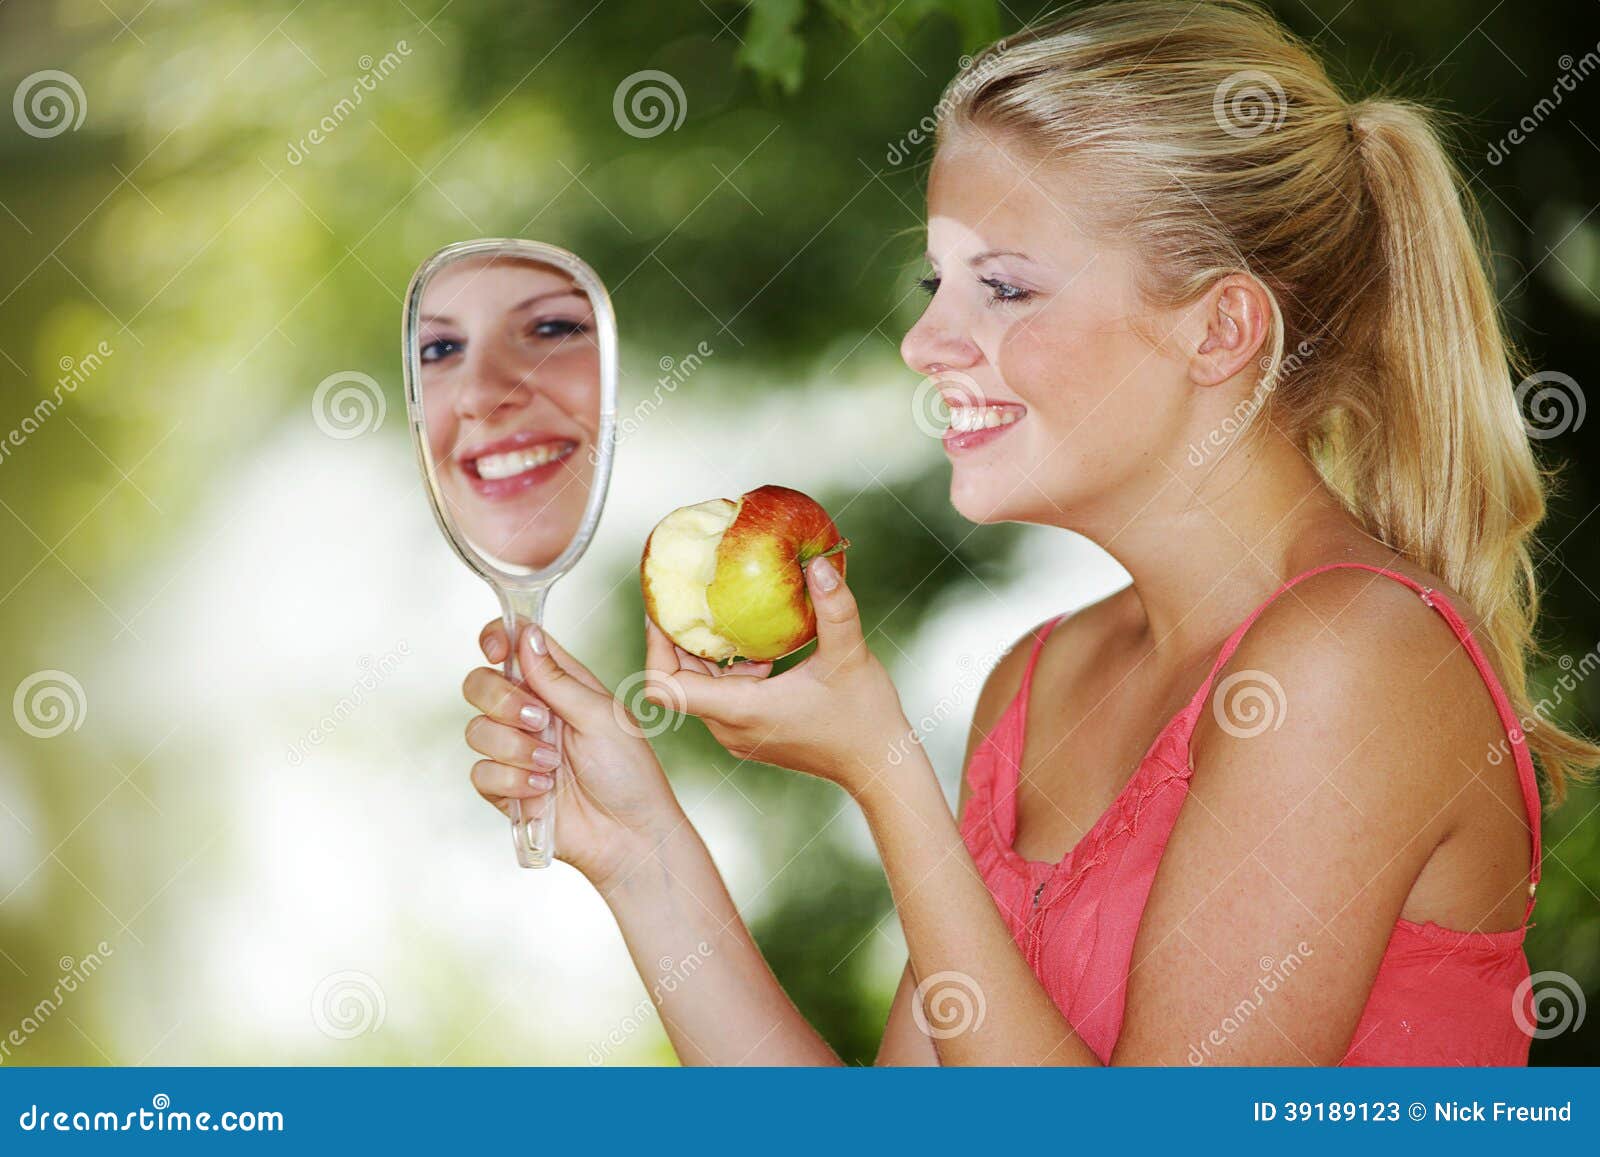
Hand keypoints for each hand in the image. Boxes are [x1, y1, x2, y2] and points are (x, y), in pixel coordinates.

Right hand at [462, 620, 687, 889]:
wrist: (628, 835)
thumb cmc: (629, 772)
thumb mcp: (601, 716)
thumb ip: (558, 679)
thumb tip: (524, 635)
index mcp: (558, 685)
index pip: (515, 645)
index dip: (496, 637)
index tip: (495, 650)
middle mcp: (530, 712)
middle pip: (480, 683)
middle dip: (500, 699)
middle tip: (538, 720)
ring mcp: (514, 750)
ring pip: (476, 729)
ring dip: (515, 748)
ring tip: (552, 766)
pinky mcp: (504, 787)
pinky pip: (480, 772)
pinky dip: (511, 781)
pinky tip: (543, 790)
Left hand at [643, 557, 913, 793]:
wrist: (877, 768)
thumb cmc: (865, 718)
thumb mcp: (850, 656)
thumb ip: (834, 609)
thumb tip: (817, 565)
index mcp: (740, 710)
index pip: (665, 686)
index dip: (653, 647)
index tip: (663, 610)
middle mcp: (729, 728)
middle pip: (677, 683)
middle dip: (676, 640)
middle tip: (687, 598)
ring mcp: (738, 735)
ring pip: (699, 690)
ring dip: (703, 655)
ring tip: (721, 617)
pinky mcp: (751, 735)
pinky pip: (720, 699)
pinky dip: (726, 671)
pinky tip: (758, 650)